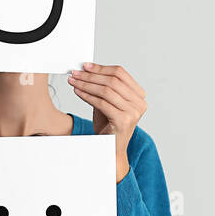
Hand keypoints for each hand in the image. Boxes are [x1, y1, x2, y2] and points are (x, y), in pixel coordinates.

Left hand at [67, 63, 146, 179]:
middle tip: (76, 73)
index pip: (120, 74)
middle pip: (113, 80)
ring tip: (74, 82)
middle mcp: (139, 103)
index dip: (101, 68)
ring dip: (87, 84)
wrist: (111, 149)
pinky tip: (78, 92)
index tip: (85, 66)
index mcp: (139, 95)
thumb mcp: (107, 102)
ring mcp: (133, 112)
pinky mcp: (123, 120)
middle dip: (91, 76)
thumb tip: (87, 70)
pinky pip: (102, 103)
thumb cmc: (109, 126)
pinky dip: (87, 96)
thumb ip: (103, 87)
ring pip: (106, 90)